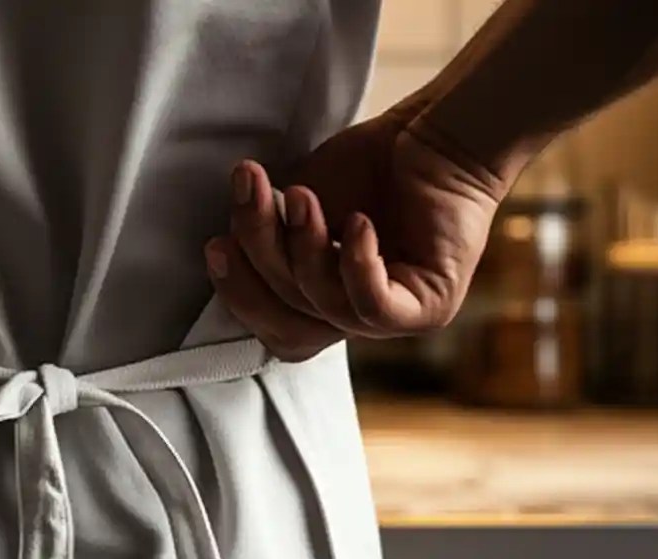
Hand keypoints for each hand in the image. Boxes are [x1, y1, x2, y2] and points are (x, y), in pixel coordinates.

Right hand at [204, 106, 501, 361]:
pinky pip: (376, 306)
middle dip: (261, 259)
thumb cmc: (373, 165)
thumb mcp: (298, 207)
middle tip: (252, 196)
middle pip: (290, 321)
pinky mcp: (430, 307)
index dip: (240, 294)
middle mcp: (357, 317)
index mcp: (325, 303)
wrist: (441, 132)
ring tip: (302, 197)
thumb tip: (221, 254)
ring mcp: (395, 317)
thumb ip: (267, 238)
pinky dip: (357, 265)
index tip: (216, 243)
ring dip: (306, 247)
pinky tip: (356, 222)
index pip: (273, 327)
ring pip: (327, 307)